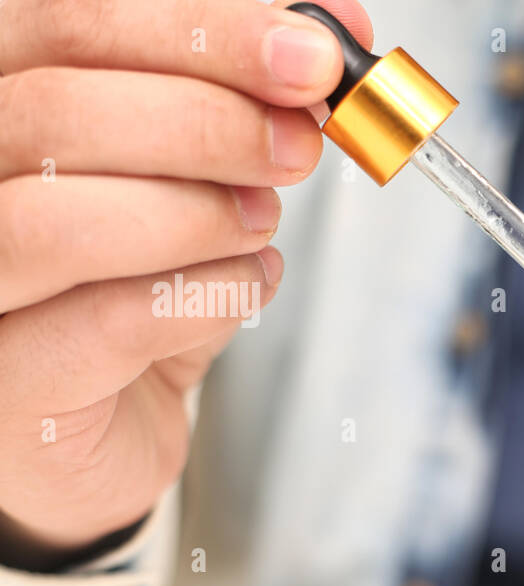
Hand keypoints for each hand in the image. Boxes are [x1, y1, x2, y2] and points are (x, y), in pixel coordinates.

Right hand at [0, 0, 372, 570]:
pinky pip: (111, 321)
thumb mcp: (184, 187)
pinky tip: (244, 288)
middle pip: (57, 105)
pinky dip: (208, 296)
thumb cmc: (122, 308)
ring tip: (262, 221)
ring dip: (199, 212)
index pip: (65, 22)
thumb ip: (239, 106)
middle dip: (211, 119)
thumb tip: (335, 32)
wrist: (86, 448)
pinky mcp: (4, 389)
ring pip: (61, 216)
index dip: (205, 28)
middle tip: (300, 143)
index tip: (316, 52)